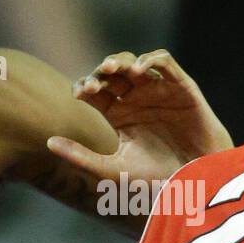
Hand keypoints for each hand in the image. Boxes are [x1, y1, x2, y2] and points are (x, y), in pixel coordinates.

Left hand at [46, 49, 232, 185]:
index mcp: (118, 114)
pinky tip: (138, 70)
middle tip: (95, 81)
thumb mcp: (112, 169)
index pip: (95, 90)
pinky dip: (151, 59)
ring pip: (135, 62)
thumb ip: (81, 156)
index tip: (80, 94)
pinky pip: (164, 61)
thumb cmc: (156, 179)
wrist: (196, 182)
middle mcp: (136, 99)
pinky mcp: (181, 86)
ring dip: (121, 61)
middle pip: (112, 73)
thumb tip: (47, 141)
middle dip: (101, 72)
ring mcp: (158, 90)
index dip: (85, 86)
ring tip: (112, 69)